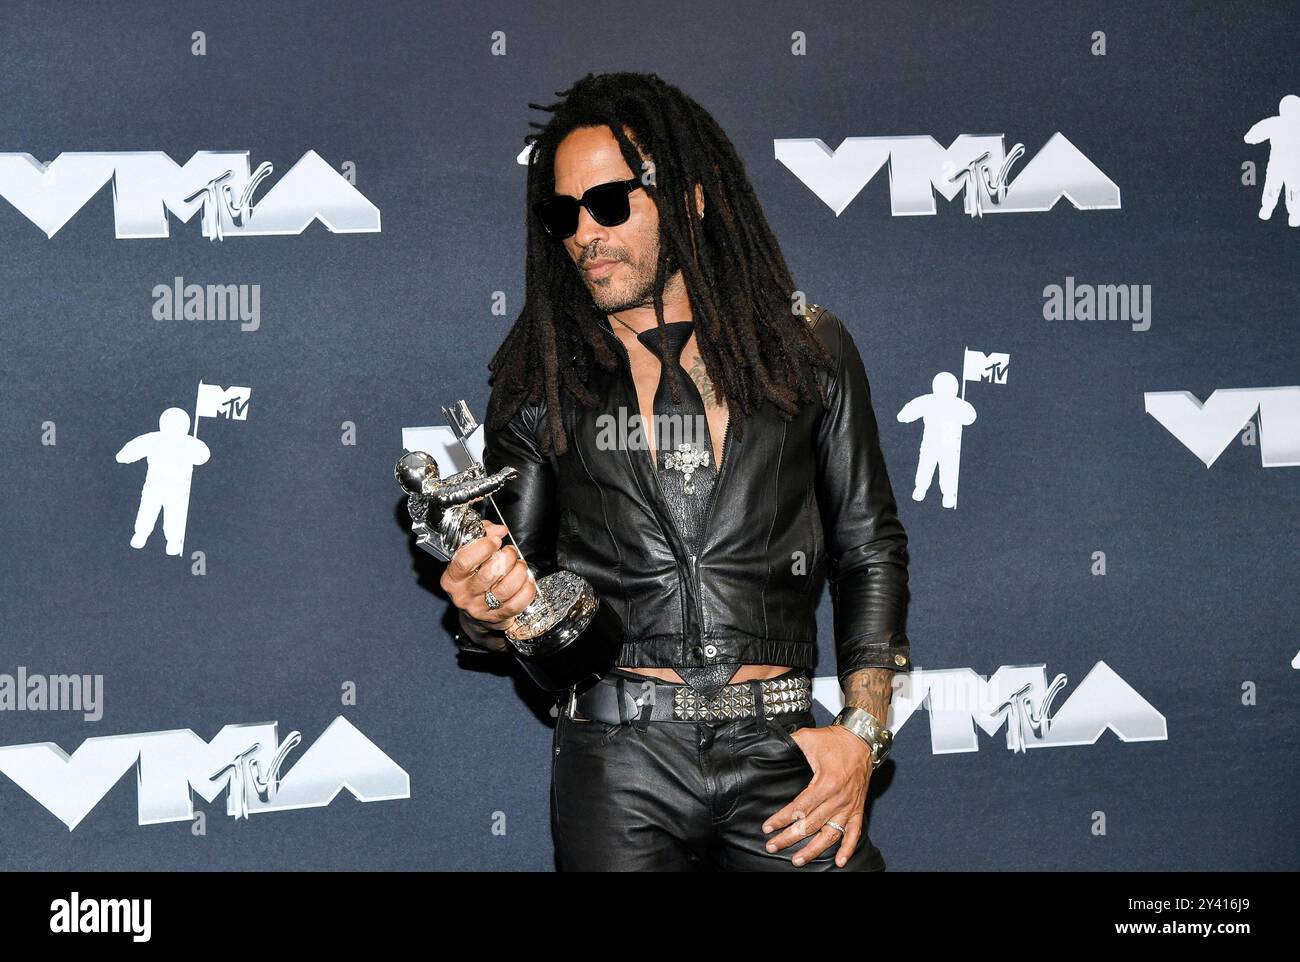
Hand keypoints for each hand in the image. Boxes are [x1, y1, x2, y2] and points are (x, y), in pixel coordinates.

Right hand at [439, 521, 536, 630]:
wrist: (476, 614)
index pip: (464, 562)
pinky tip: (526, 580)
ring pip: (505, 588)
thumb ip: (483, 534)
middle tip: (510, 552)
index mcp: (452, 579)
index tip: (496, 540)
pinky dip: (527, 589)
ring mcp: (481, 609)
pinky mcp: (498, 618)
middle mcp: (464, 596)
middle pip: (488, 574)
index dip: (483, 547)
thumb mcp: (471, 553)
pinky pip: (517, 603)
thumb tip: (500, 530)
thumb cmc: (474, 576)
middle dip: (506, 557)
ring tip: (520, 565)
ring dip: (519, 571)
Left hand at [761, 725, 873, 867]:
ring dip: (813, 850)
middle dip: (789, 837)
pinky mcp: (858, 808)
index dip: (782, 819)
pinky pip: (854, 833)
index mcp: (826, 783)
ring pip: (830, 834)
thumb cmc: (834, 740)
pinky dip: (848, 849)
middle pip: (811, 824)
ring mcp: (849, 806)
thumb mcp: (808, 738)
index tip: (768, 827)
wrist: (862, 739)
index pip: (800, 808)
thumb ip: (789, 745)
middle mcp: (838, 798)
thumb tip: (769, 749)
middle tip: (772, 846)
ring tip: (797, 860)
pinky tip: (840, 862)